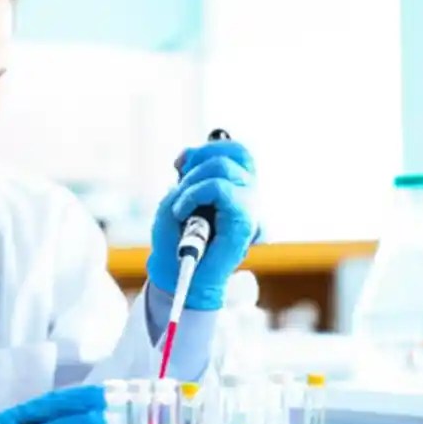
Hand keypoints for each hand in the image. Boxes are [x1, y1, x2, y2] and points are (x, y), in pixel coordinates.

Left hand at [147, 141, 259, 310]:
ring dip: (190, 183)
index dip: (210, 147)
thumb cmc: (175, 242)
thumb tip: (191, 160)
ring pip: (223, 167)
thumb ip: (184, 176)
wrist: (177, 276)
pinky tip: (181, 213)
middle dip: (199, 159)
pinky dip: (192, 195)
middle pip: (236, 151)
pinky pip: (219, 188)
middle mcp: (247, 195)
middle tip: (180, 184)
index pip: (238, 151)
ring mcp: (249, 207)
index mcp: (236, 188)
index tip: (180, 164)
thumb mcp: (173, 199)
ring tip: (179, 207)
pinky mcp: (246, 220)